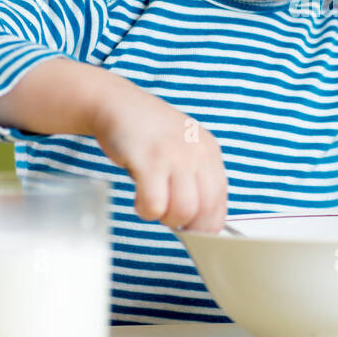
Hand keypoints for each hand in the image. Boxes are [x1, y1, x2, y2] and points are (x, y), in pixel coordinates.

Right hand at [89, 80, 229, 232]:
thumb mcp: (183, 149)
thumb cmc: (148, 134)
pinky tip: (138, 197)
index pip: (220, 201)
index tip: (192, 232)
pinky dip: (145, 210)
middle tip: (167, 215)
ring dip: (164, 218)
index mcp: (209, 152)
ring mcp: (175, 155)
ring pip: (183, 212)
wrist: (117, 104)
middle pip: (205, 210)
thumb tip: (199, 223)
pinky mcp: (150, 160)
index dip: (206, 224)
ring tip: (152, 203)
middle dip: (185, 225)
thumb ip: (195, 179)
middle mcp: (198, 152)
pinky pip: (155, 205)